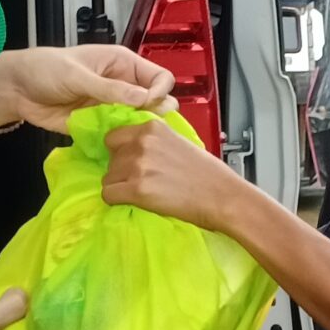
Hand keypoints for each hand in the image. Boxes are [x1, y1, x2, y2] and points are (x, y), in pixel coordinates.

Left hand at [0, 44, 175, 133]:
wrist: (16, 90)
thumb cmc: (45, 69)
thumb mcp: (77, 75)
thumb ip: (110, 88)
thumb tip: (144, 98)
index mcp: (122, 64)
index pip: (159, 77)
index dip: (160, 91)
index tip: (148, 103)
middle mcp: (122, 86)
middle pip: (155, 101)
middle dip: (154, 114)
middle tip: (143, 125)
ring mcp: (111, 107)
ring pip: (138, 121)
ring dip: (137, 130)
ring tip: (131, 138)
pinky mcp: (99, 125)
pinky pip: (118, 135)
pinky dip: (121, 142)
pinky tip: (118, 147)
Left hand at [102, 115, 244, 229]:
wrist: (222, 195)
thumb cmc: (207, 173)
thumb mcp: (178, 142)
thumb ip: (154, 141)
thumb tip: (132, 149)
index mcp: (151, 127)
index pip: (114, 137)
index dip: (120, 152)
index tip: (132, 163)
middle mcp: (141, 142)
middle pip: (110, 159)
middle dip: (121, 171)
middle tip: (143, 181)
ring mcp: (138, 165)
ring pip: (108, 178)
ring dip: (120, 187)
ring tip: (144, 193)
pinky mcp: (137, 189)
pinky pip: (108, 195)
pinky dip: (117, 201)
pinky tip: (136, 202)